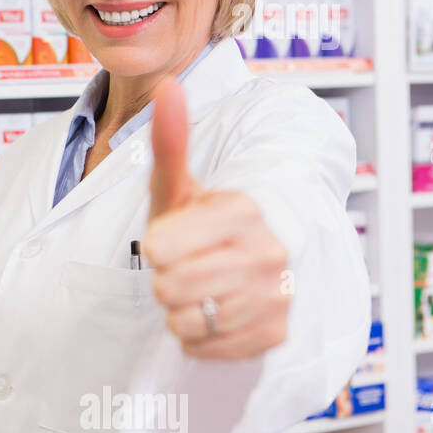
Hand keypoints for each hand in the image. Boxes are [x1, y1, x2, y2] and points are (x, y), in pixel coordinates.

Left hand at [142, 79, 289, 359]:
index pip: (159, 248)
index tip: (176, 235)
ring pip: (183, 320)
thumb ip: (171, 139)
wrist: (245, 263)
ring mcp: (275, 297)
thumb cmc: (202, 222)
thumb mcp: (180, 184)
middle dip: (166, 277)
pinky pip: (201, 347)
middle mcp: (269, 253)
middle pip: (167, 287)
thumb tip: (169, 85)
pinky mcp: (274, 335)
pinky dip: (198, 336)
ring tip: (202, 285)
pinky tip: (214, 311)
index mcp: (244, 209)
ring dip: (181, 307)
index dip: (157, 245)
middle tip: (189, 263)